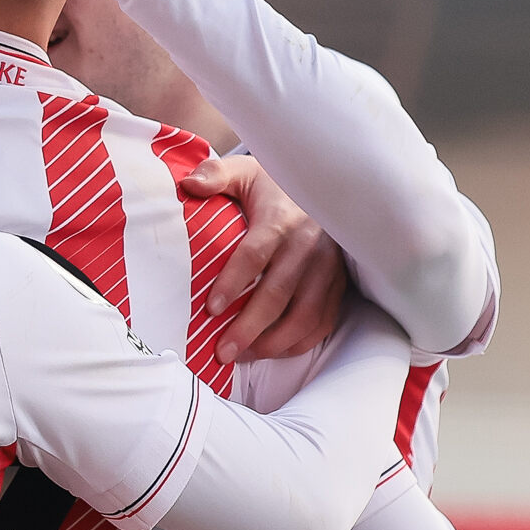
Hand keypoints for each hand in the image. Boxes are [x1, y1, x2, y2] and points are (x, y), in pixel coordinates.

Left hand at [181, 155, 350, 362]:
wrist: (321, 188)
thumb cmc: (274, 186)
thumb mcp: (244, 172)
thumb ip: (216, 175)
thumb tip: (190, 185)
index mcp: (281, 219)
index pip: (255, 254)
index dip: (234, 283)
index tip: (211, 309)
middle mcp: (309, 247)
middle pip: (278, 295)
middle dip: (249, 328)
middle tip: (222, 351)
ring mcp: (327, 269)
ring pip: (304, 316)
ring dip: (273, 342)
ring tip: (242, 356)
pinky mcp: (338, 285)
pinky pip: (322, 322)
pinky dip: (298, 343)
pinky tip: (271, 351)